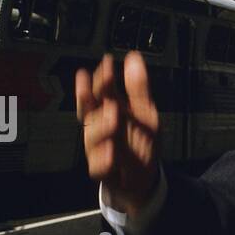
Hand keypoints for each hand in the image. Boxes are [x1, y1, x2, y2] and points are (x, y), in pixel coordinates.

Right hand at [75, 51, 159, 217]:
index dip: (102, 78)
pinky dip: (104, 160)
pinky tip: (112, 152)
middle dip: (90, 98)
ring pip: (93, 137)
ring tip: (113, 116)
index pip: (101, 91)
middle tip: (101, 87)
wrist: (143, 178)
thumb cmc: (141, 141)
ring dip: (101, 126)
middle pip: (89, 110)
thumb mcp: (145, 111)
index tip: (107, 63)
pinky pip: (99, 166)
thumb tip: (133, 56)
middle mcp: (99, 127)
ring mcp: (98, 148)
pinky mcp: (102, 170)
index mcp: (108, 110)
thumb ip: (138, 87)